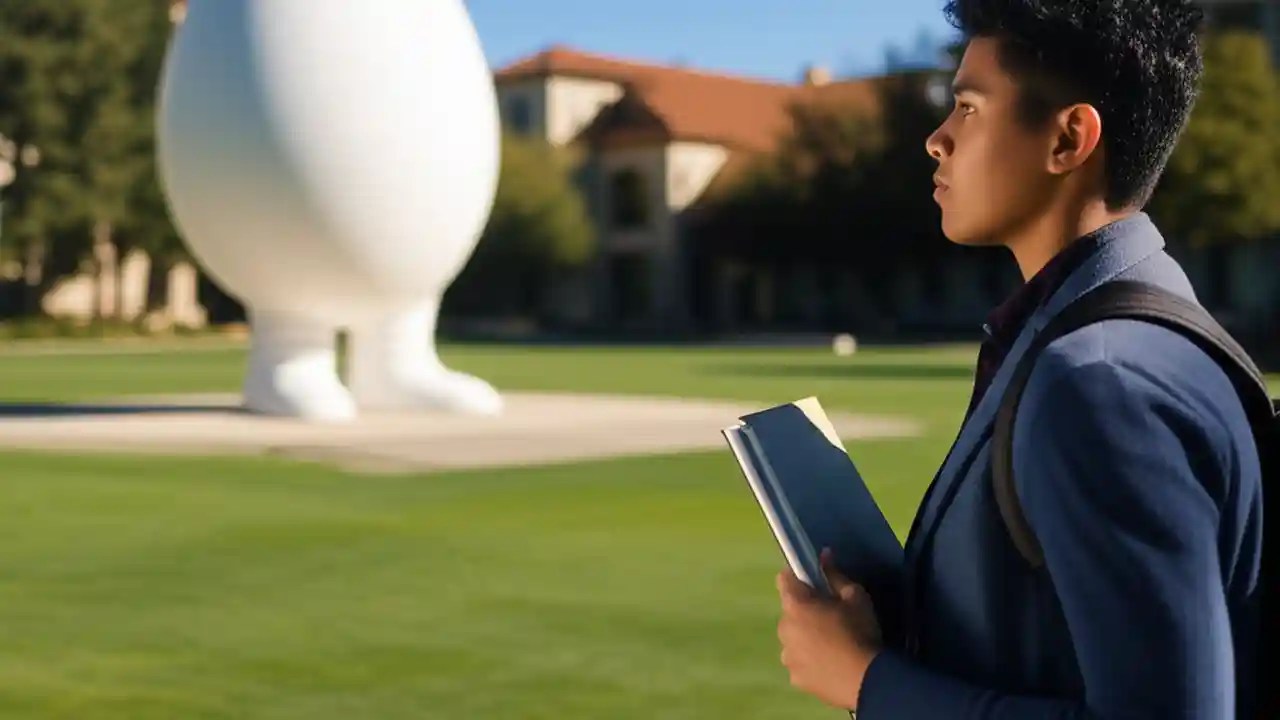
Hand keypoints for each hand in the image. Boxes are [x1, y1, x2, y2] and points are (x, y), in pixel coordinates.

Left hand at [776, 548, 882, 709]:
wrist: (867, 680)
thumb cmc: (860, 632)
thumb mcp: (855, 596)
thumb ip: (834, 574)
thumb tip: (823, 554)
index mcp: (795, 605)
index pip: (784, 579)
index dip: (798, 577)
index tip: (814, 582)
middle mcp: (784, 629)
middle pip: (790, 611)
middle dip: (805, 610)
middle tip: (830, 617)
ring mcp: (787, 656)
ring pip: (792, 638)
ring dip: (805, 636)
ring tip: (831, 645)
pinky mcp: (794, 678)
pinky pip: (798, 661)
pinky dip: (808, 660)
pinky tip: (828, 664)